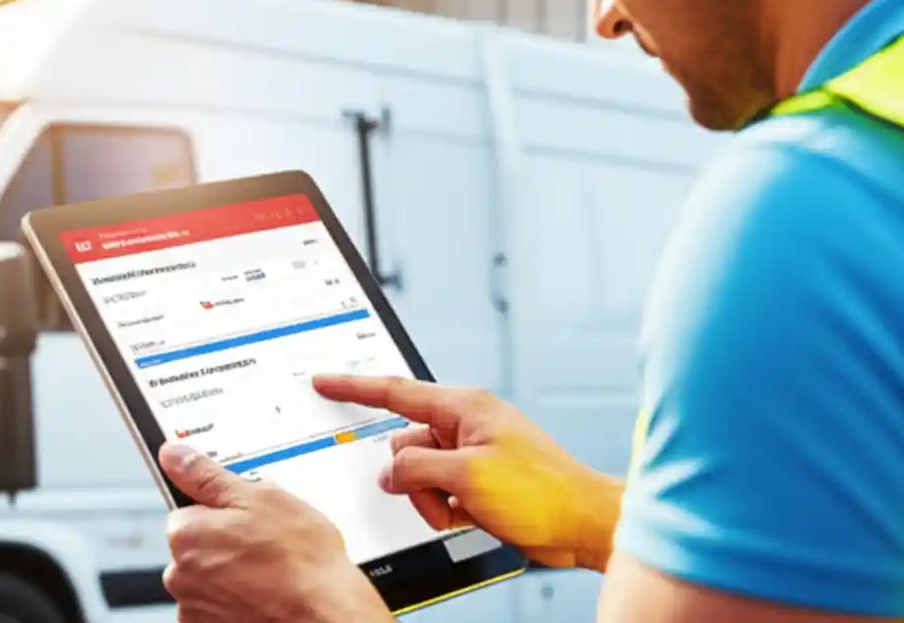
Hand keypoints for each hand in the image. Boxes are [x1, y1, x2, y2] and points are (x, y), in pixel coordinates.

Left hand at [157, 443, 393, 622]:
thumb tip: (174, 455)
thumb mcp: (260, 497)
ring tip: (270, 569)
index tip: (247, 516)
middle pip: (198, 544)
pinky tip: (266, 592)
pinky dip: (238, 598)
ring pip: (210, 576)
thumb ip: (207, 476)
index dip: (222, 509)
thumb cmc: (299, 558)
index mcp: (185, 534)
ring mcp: (196, 607)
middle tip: (265, 541)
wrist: (323, 612)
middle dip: (226, 541)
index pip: (189, 509)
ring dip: (233, 572)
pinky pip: (219, 604)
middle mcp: (180, 574)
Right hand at [313, 375, 622, 570]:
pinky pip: (437, 491)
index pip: (395, 392)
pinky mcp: (477, 479)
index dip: (354, 387)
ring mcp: (471, 453)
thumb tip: (389, 472)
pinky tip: (471, 515)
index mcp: (464, 407)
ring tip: (463, 509)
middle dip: (411, 478)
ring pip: (417, 474)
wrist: (580, 523)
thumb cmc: (541, 491)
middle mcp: (465, 425)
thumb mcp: (466, 476)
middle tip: (442, 496)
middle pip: (404, 445)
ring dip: (430, 499)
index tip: (324, 380)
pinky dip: (445, 508)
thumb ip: (416, 467)